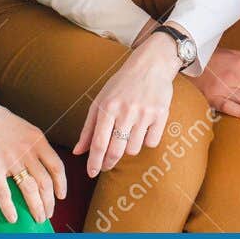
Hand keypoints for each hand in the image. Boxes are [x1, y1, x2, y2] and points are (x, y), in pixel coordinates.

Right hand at [0, 92, 67, 225]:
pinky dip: (9, 208)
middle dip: (49, 201)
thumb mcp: (25, 128)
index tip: (61, 195)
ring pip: (30, 189)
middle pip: (45, 182)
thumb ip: (34, 145)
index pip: (57, 166)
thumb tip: (41, 163)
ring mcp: (11, 160)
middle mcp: (28, 151)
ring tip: (38, 217)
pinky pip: (4, 192)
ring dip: (36, 207)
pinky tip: (12, 218)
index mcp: (38, 140)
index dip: (62, 184)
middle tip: (48, 213)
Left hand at [74, 33, 179, 176]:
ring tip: (128, 136)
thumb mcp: (100, 101)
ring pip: (134, 149)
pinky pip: (151, 142)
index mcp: (107, 107)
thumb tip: (77, 153)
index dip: (94, 162)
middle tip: (106, 166)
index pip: (98, 143)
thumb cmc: (121, 85)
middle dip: (109, 163)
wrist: (150, 65)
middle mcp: (126, 110)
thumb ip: (88, 128)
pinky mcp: (161, 114)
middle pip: (115, 150)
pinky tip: (144, 129)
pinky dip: (146, 141)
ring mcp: (144, 113)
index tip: (92, 173)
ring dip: (129, 148)